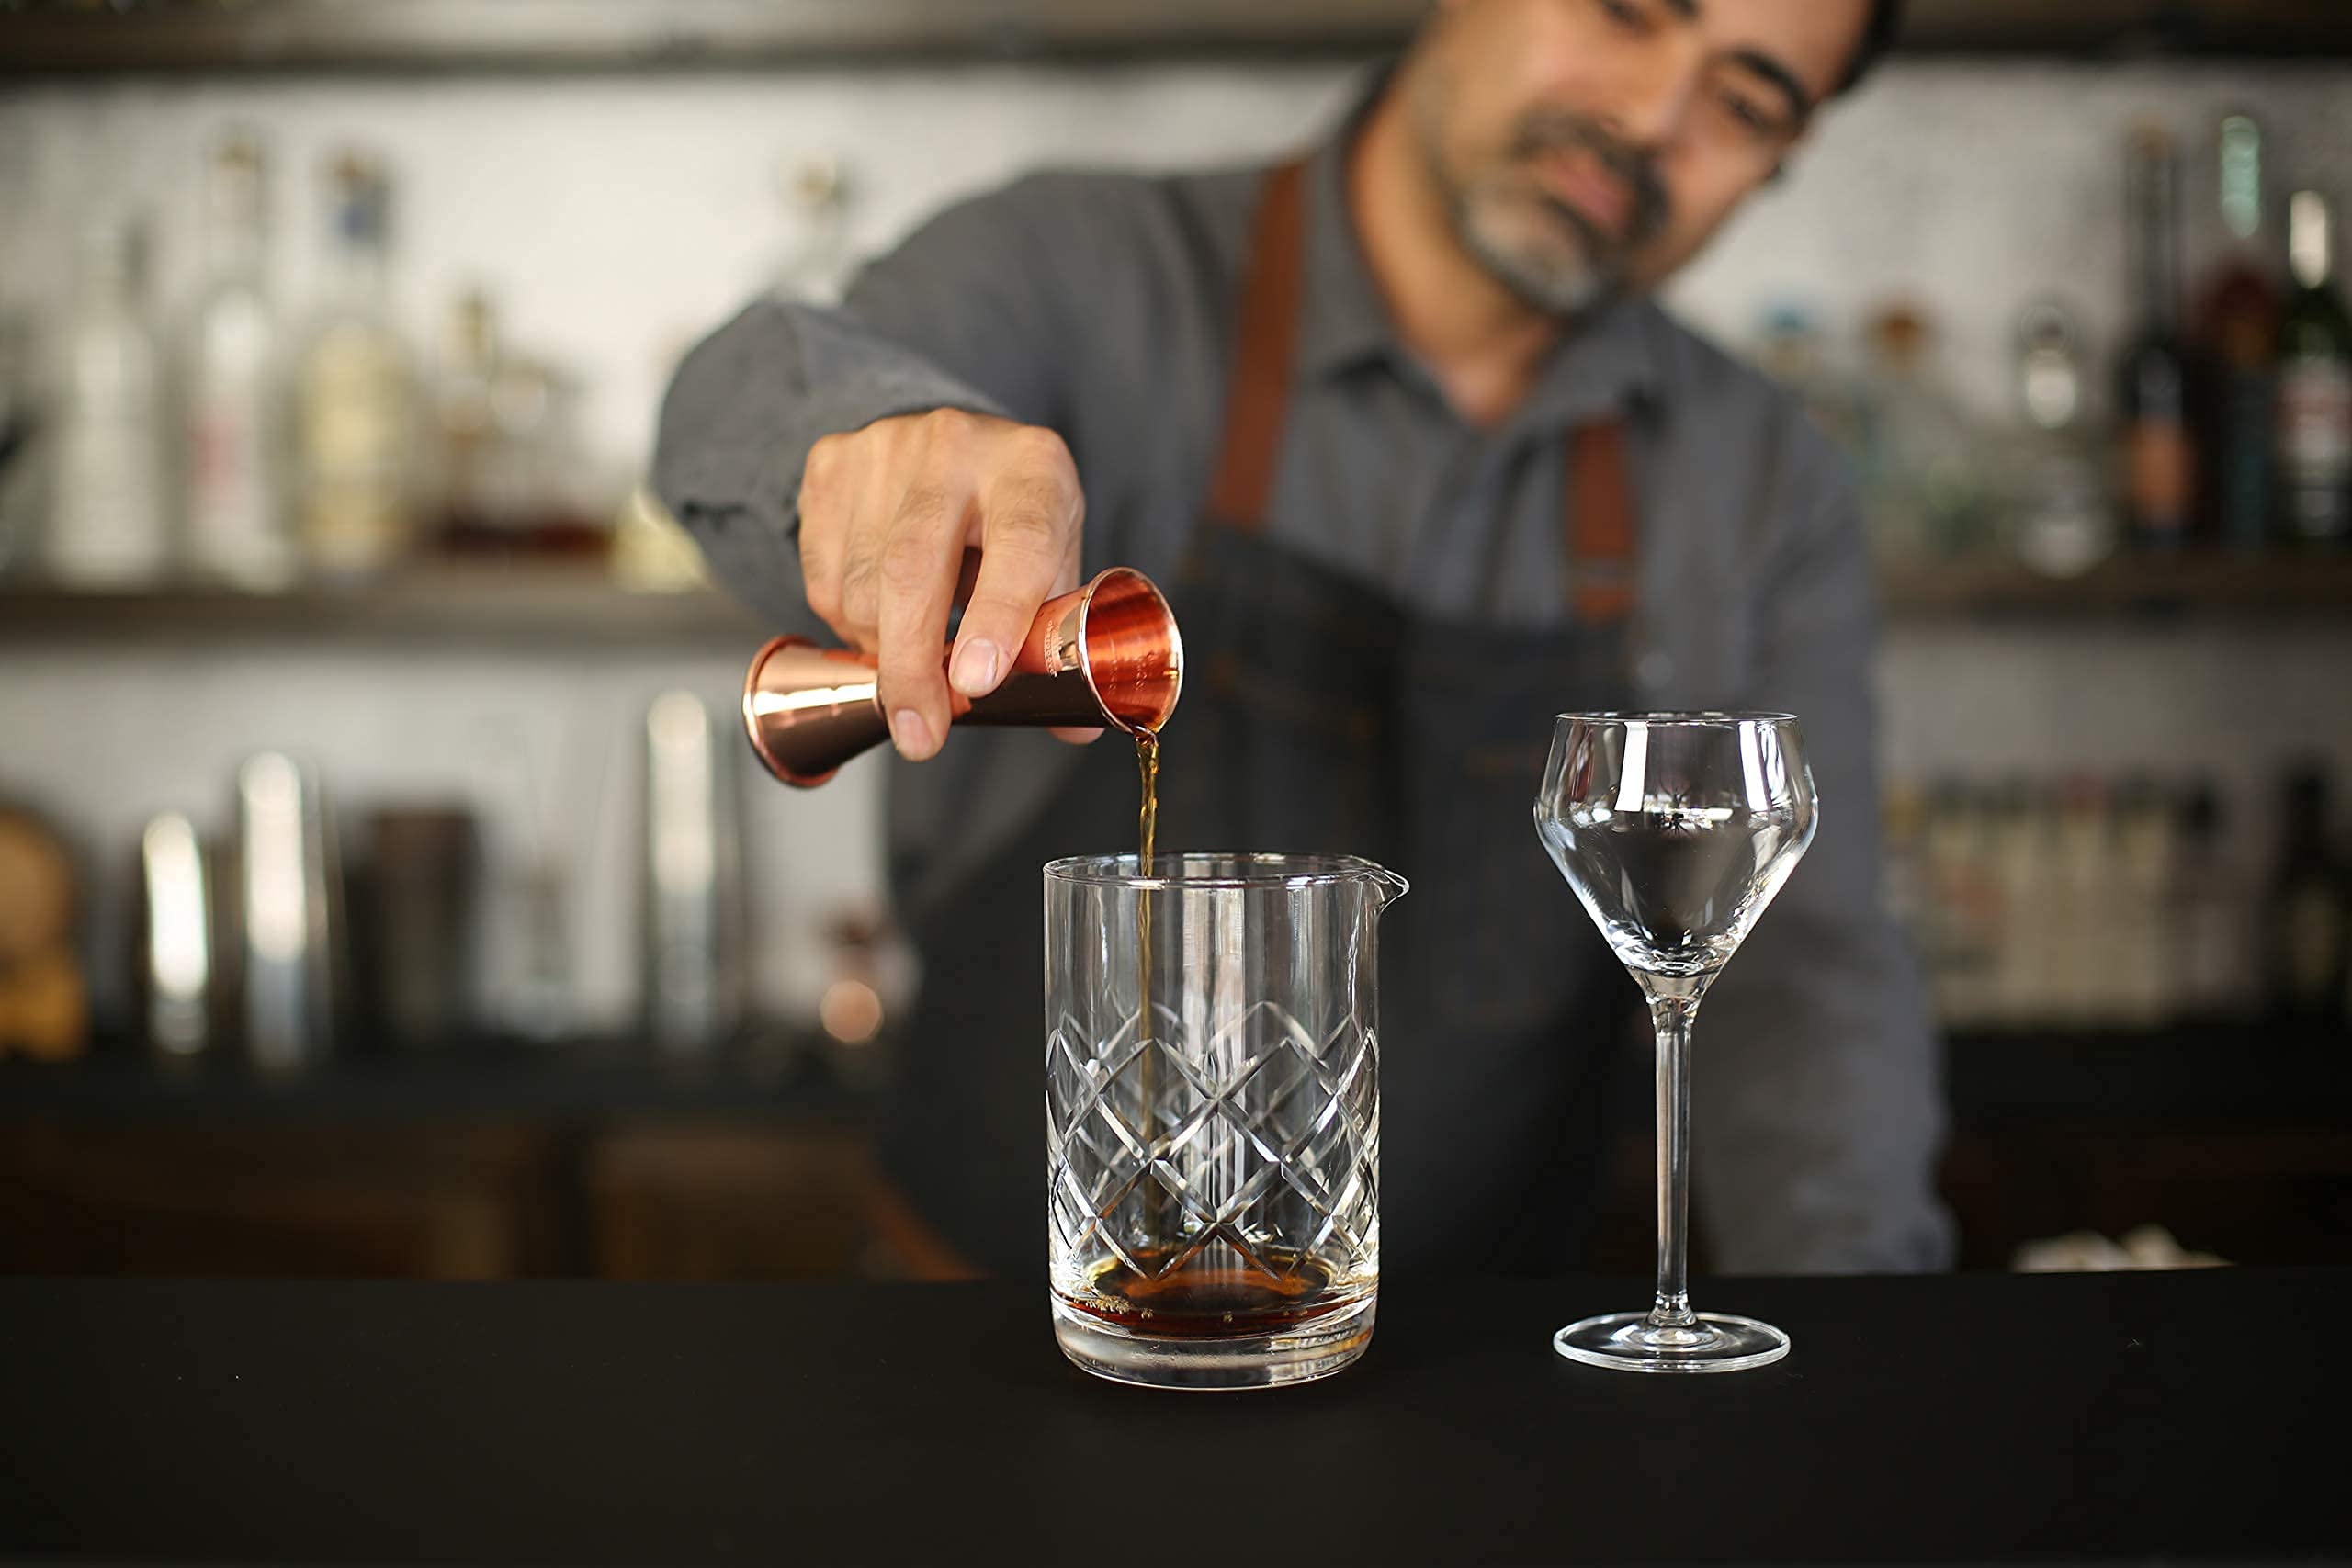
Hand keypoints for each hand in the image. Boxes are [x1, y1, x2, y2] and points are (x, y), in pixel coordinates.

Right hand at [797, 409, 1089, 760]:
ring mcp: (884, 448)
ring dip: (881, 650)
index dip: (997, 616)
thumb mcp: (1054, 561)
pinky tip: (882, 613)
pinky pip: (823, 579)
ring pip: (861, 586)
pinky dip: (846, 623)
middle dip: (912, 667)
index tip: (975, 683)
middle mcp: (956, 444)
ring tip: (913, 655)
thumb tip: (1071, 727)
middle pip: (913, 569)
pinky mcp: (831, 465)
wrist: (953, 446)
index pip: (1019, 543)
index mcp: (1032, 467)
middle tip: (920, 734)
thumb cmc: (1012, 516)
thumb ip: (1056, 638)